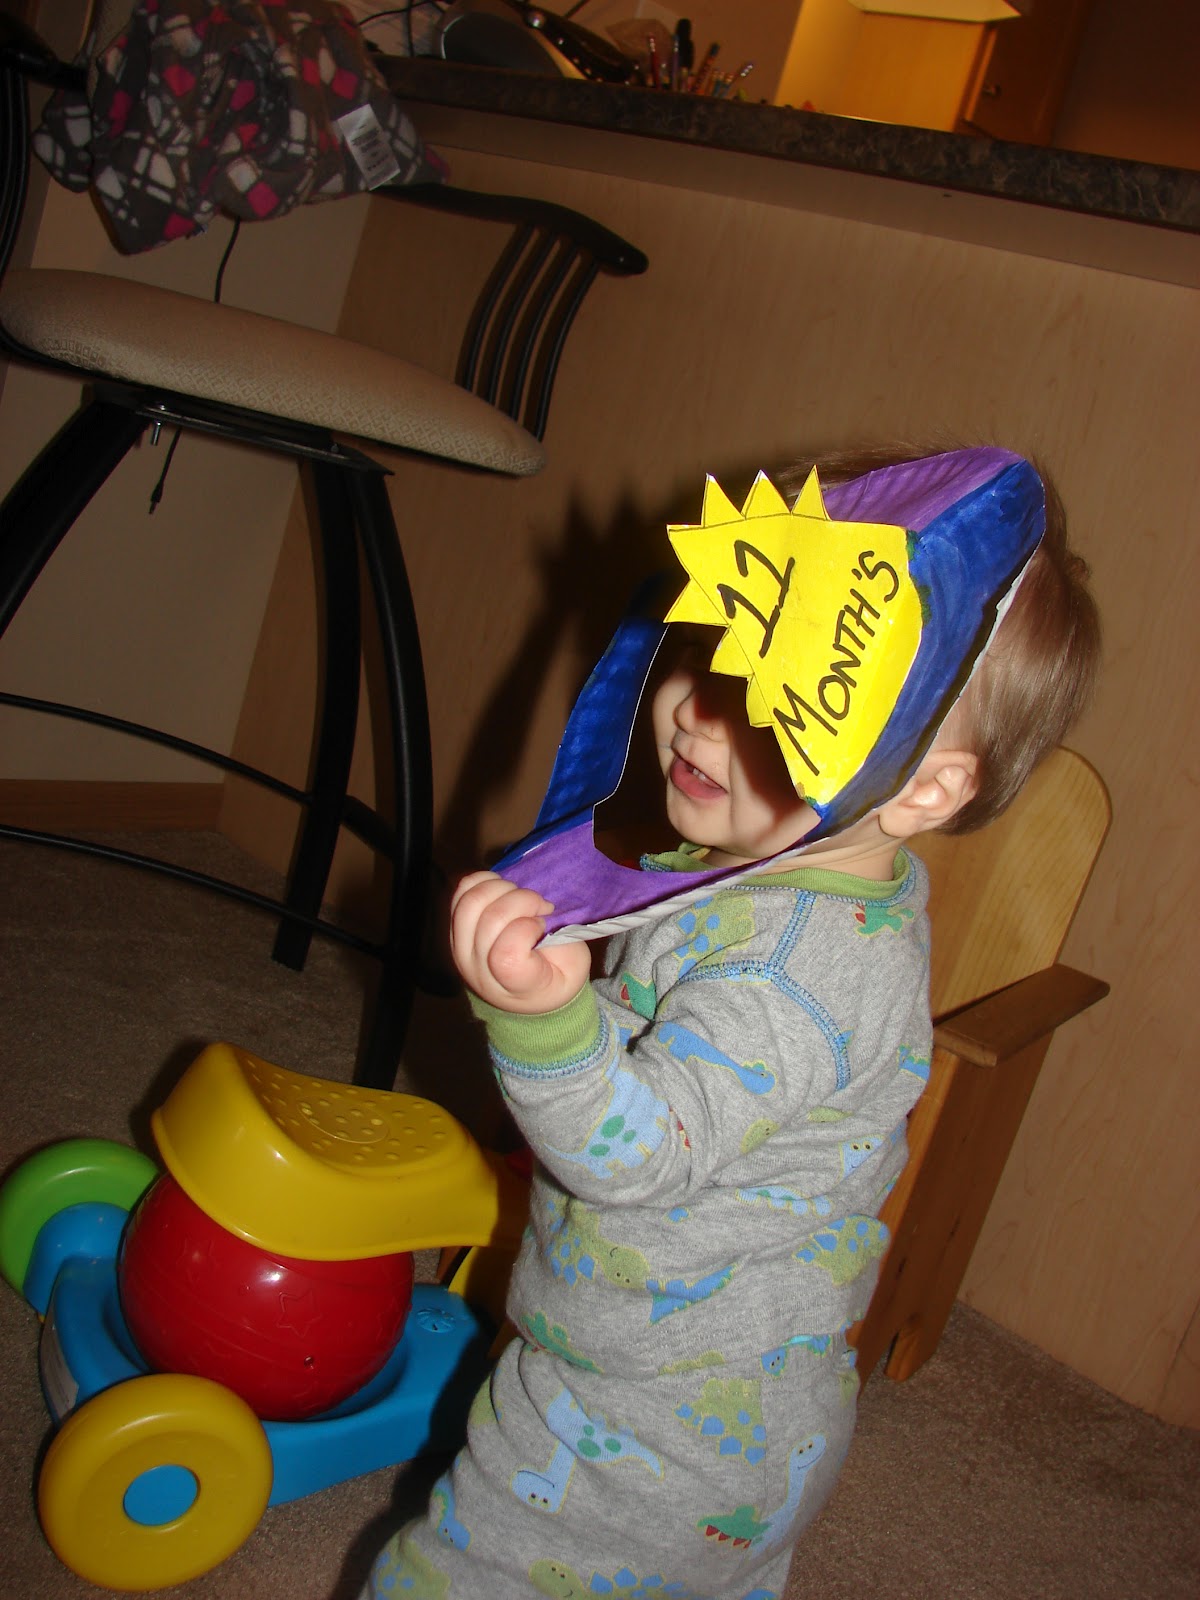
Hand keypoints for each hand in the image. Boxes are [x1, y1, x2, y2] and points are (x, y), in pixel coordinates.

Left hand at [450, 872, 591, 1014]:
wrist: (528, 995)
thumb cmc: (557, 977)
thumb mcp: (573, 968)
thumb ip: (560, 940)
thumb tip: (540, 907)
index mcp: (513, 985)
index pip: (505, 955)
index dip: (528, 927)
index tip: (544, 925)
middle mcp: (479, 969)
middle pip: (490, 919)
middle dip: (522, 899)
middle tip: (540, 906)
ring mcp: (462, 949)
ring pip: (471, 902)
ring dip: (502, 888)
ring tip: (519, 895)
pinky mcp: (455, 930)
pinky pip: (461, 893)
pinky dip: (482, 882)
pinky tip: (502, 888)